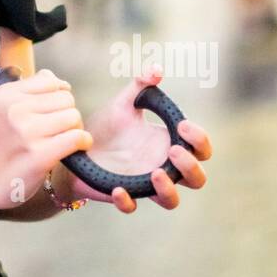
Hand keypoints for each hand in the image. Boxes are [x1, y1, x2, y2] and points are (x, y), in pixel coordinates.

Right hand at [0, 67, 92, 211]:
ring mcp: (27, 132)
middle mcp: (15, 110)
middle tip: (58, 127)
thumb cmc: (6, 141)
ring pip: (73, 117)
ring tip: (62, 138)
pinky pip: (76, 137)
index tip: (52, 109)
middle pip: (65, 99)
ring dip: (75, 128)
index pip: (50, 80)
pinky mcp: (40, 154)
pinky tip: (75, 147)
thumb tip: (55, 78)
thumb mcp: (8, 107)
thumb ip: (31, 88)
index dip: (57, 94)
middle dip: (67, 112)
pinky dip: (82, 142)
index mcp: (6, 94)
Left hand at [63, 65, 212, 213]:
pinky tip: (117, 189)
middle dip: (191, 166)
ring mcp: (143, 183)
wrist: (76, 144)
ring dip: (169, 189)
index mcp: (167, 144)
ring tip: (154, 173)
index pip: (200, 148)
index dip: (199, 139)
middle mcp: (161, 166)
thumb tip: (157, 70)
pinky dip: (128, 201)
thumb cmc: (107, 126)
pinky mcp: (122, 194)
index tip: (184, 126)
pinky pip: (132, 206)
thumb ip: (140, 86)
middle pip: (197, 179)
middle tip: (173, 150)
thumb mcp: (123, 102)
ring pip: (171, 201)